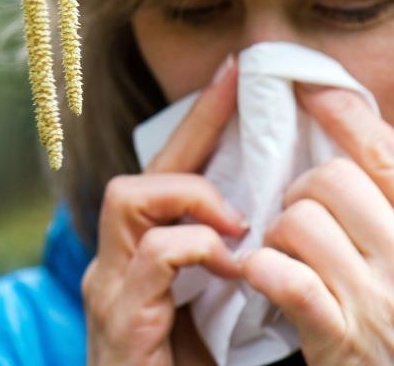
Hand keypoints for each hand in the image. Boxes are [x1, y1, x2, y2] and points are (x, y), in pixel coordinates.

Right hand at [83, 55, 248, 365]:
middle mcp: (119, 262)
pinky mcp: (118, 318)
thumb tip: (282, 216)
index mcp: (149, 257)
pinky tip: (230, 263)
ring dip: (191, 195)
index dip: (204, 121)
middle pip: (145, 169)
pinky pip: (151, 256)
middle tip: (242, 90)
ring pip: (129, 197)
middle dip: (195, 126)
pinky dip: (194, 248)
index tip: (241, 76)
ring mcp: (111, 288)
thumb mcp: (225, 311)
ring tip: (239, 218)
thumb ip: (238, 264)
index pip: (173, 172)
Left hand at [239, 85, 393, 365]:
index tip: (309, 87)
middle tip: (300, 213)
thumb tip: (362, 153)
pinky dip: (261, 269)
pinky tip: (265, 277)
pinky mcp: (339, 339)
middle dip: (302, 187)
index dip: (343, 112)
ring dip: (279, 231)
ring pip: (300, 220)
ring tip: (287, 251)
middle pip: (334, 178)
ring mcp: (378, 302)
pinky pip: (281, 276)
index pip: (390, 154)